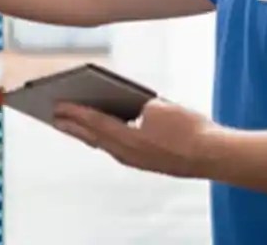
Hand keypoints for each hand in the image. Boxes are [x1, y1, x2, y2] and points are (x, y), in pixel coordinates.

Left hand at [53, 99, 217, 178]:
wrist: (211, 154)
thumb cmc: (188, 128)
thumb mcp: (160, 106)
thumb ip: (139, 106)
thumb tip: (131, 110)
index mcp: (127, 138)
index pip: (94, 122)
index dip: (75, 111)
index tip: (58, 103)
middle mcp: (126, 153)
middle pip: (93, 136)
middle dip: (73, 125)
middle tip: (55, 115)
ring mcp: (136, 160)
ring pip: (105, 144)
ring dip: (88, 133)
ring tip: (75, 124)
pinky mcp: (146, 162)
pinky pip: (118, 149)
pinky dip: (106, 139)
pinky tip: (105, 133)